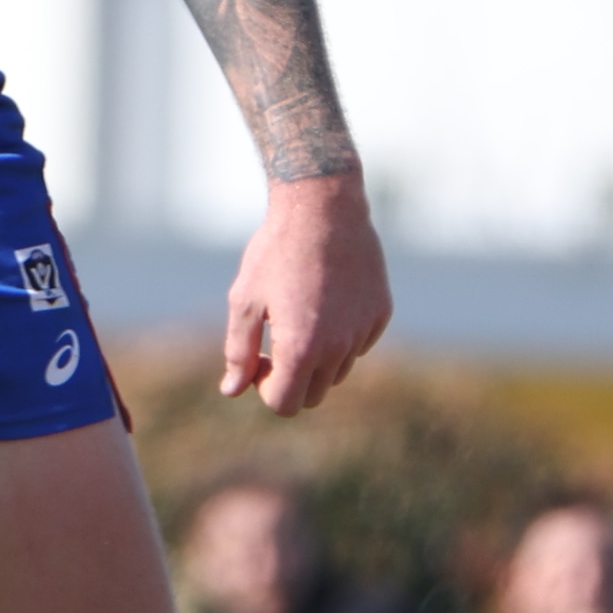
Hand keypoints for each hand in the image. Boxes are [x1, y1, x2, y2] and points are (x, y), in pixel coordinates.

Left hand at [221, 171, 391, 413]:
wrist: (323, 207)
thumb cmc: (275, 252)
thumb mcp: (245, 301)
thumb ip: (238, 352)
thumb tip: (232, 390)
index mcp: (300, 348)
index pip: (284, 404)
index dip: (265, 387)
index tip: (259, 357)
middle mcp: (338, 347)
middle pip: (312, 396)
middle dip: (291, 378)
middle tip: (275, 341)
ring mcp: (363, 332)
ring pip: (337, 372)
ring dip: (316, 358)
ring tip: (300, 314)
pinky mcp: (380, 314)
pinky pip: (359, 345)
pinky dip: (341, 336)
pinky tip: (327, 300)